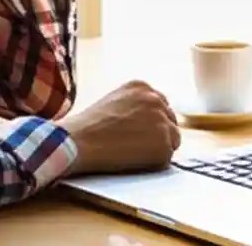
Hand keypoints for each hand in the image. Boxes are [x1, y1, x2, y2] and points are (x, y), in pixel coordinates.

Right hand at [58, 80, 180, 175]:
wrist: (79, 141)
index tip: (143, 132)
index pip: (160, 104)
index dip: (151, 121)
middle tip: (140, 148)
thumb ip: (132, 106)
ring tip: (132, 155)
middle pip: (169, 120)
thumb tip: (145, 123)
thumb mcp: (111, 103)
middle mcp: (156, 99)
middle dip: (159, 134)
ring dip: (157, 148)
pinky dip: (153, 164)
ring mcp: (162, 121)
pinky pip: (166, 158)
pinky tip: (132, 162)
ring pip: (172, 139)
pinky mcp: (164, 144)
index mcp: (142, 87)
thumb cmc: (86, 127)